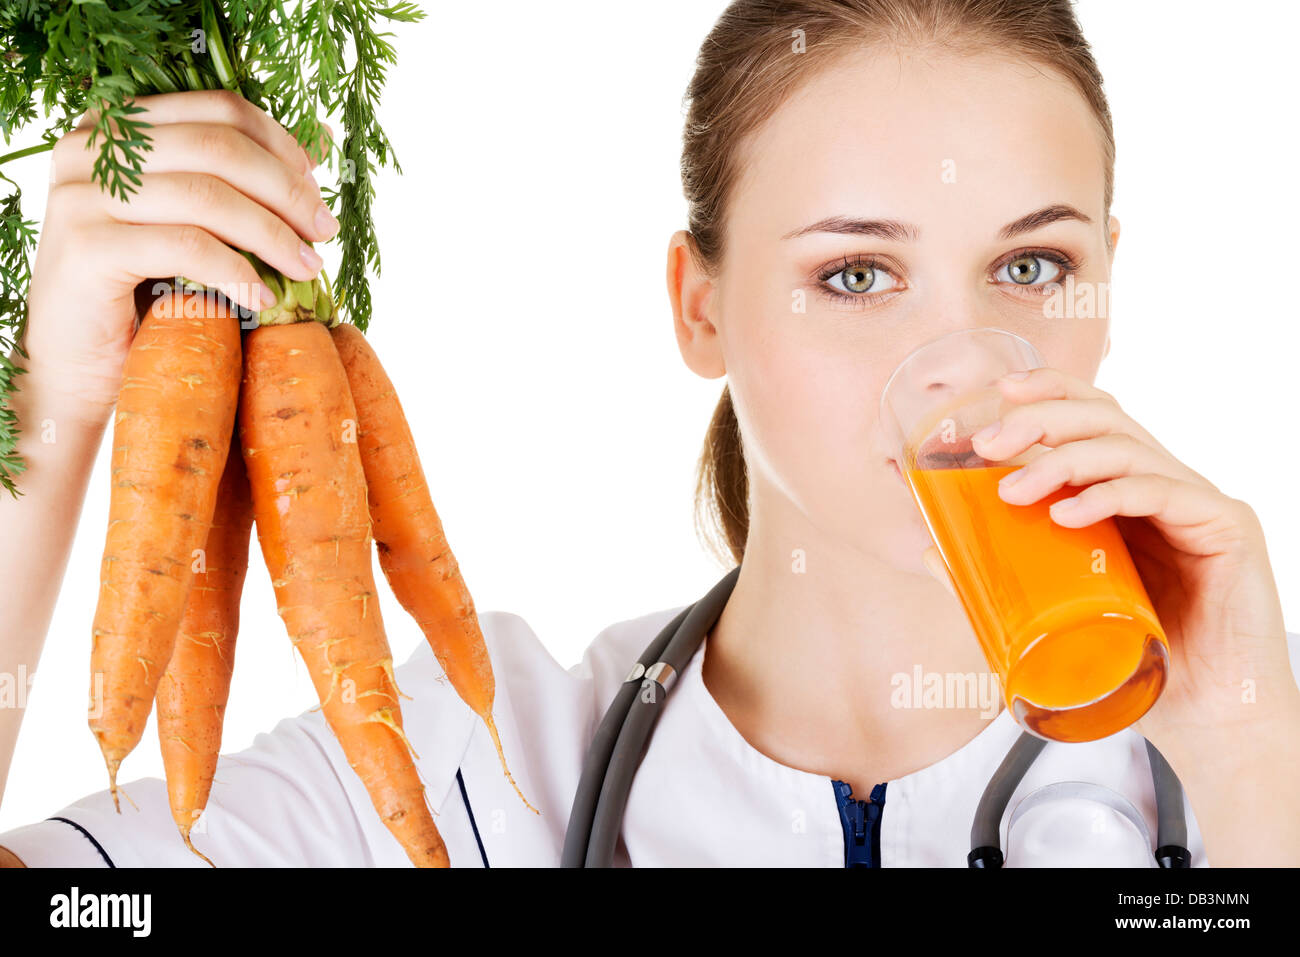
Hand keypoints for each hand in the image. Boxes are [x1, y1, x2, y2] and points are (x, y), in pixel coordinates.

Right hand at [20, 89, 336, 419]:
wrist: (79, 362)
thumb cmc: (141, 289)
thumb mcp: (194, 222)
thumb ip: (240, 178)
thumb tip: (323, 138)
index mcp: (117, 126)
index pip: (218, 109)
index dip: (280, 145)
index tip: (315, 187)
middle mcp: (90, 147)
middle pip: (218, 146)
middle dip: (286, 191)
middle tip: (324, 231)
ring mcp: (82, 193)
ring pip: (207, 195)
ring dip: (272, 235)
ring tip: (306, 268)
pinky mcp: (86, 245)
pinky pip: (185, 246)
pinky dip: (236, 271)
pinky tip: (262, 296)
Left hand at [925, 366, 1294, 754]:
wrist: (1210, 714)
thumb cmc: (1137, 660)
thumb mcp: (1062, 609)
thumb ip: (1007, 574)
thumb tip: (933, 550)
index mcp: (1127, 491)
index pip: (1092, 416)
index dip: (1049, 392)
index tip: (998, 393)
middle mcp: (1164, 484)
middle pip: (1104, 418)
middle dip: (1041, 420)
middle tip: (989, 444)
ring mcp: (1196, 502)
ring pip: (1126, 449)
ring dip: (1061, 461)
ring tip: (1014, 492)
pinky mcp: (1226, 528)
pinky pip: (1163, 492)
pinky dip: (1109, 496)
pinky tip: (1068, 514)